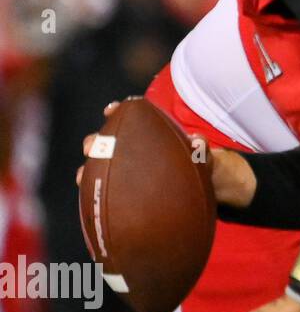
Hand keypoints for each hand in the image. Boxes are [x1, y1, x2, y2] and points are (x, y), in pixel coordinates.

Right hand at [77, 101, 254, 207]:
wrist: (206, 188)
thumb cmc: (202, 163)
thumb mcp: (205, 155)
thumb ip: (201, 147)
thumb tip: (198, 141)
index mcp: (149, 134)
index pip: (128, 118)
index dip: (117, 112)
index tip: (112, 109)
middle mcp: (133, 150)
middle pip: (106, 142)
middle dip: (95, 142)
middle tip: (91, 146)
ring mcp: (127, 170)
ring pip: (100, 168)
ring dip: (89, 170)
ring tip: (82, 177)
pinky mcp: (126, 190)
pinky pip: (108, 191)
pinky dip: (97, 194)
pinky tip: (91, 203)